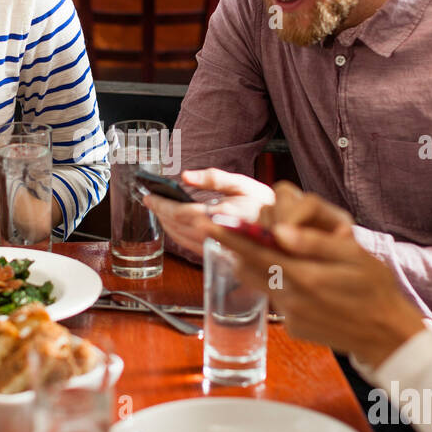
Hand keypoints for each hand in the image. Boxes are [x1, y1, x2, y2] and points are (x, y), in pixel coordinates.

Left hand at [143, 168, 273, 257]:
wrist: (284, 231)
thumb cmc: (264, 205)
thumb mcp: (242, 183)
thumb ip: (213, 178)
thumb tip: (185, 176)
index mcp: (221, 216)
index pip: (180, 212)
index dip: (161, 204)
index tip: (148, 195)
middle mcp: (216, 235)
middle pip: (176, 226)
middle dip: (160, 212)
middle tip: (149, 200)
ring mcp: (215, 248)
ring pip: (179, 238)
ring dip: (165, 224)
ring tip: (158, 209)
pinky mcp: (215, 255)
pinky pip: (188, 246)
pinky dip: (175, 234)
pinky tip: (172, 223)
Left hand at [201, 183, 424, 367]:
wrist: (386, 335)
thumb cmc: (375, 288)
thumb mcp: (355, 256)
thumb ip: (315, 243)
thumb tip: (279, 231)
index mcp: (306, 276)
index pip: (257, 251)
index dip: (231, 236)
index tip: (209, 222)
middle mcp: (292, 298)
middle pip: (248, 268)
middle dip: (233, 248)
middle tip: (219, 229)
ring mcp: (290, 315)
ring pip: (257, 283)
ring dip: (251, 264)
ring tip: (253, 248)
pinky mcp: (291, 326)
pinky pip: (274, 299)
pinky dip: (275, 283)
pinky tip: (292, 277)